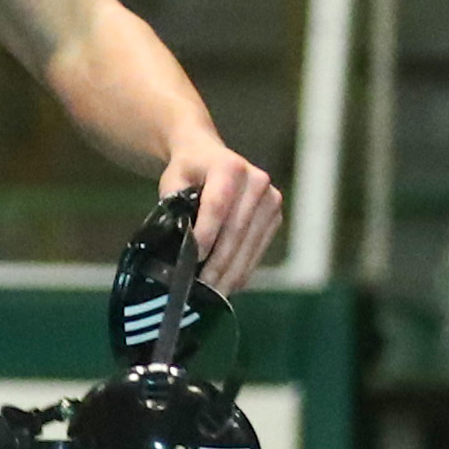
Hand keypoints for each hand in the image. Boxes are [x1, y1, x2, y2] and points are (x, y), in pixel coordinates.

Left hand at [162, 138, 282, 295]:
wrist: (209, 155)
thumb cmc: (187, 172)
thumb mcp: (172, 182)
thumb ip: (174, 206)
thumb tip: (178, 243)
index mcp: (228, 167)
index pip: (217, 205)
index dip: (206, 233)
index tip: (192, 258)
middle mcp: (256, 181)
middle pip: (237, 229)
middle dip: (218, 262)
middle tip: (201, 288)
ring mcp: (271, 198)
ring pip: (250, 242)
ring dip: (232, 272)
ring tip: (214, 293)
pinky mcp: (275, 215)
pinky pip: (259, 247)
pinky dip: (244, 268)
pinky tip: (230, 284)